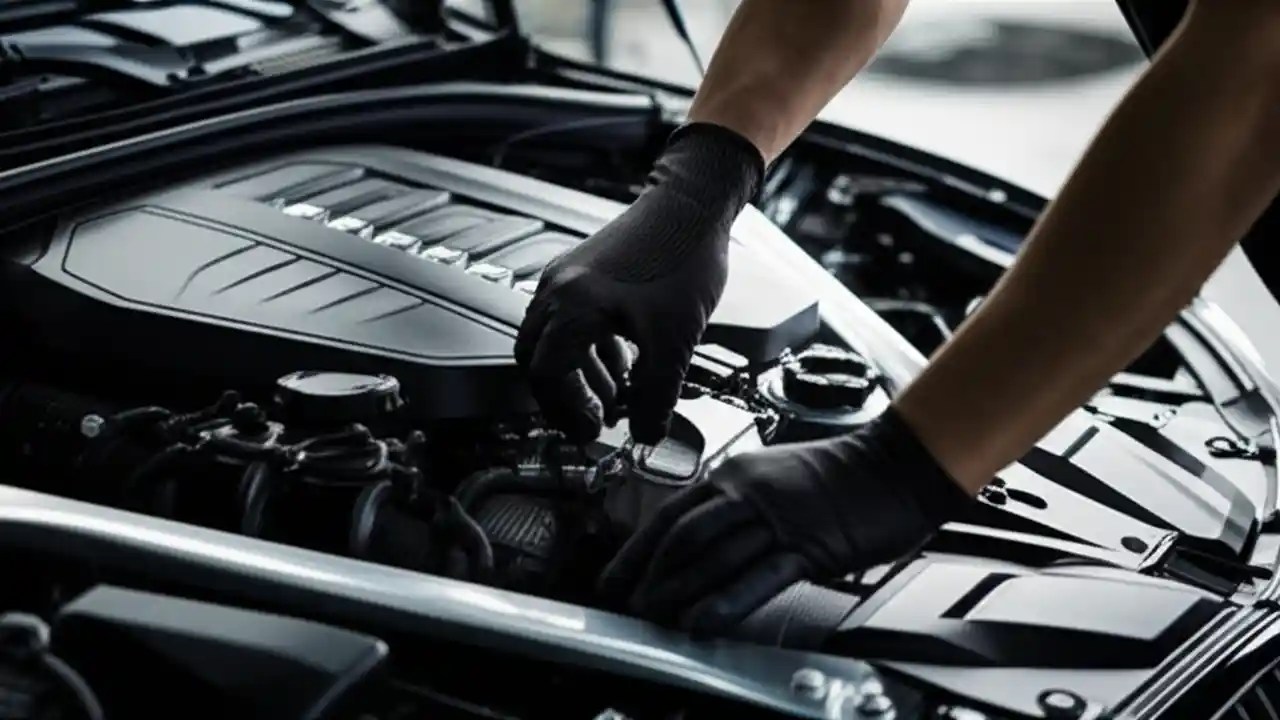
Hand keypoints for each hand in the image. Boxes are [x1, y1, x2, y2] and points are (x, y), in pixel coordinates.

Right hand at [515, 123, 762, 443]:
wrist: (694, 204)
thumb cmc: (682, 257)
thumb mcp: (674, 340)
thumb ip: (657, 395)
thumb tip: (647, 433)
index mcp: (572, 307)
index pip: (546, 375)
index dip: (567, 412)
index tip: (591, 431)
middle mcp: (559, 289)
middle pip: (537, 359)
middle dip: (563, 396)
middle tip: (589, 420)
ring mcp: (567, 276)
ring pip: (553, 339)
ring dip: (579, 374)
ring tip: (613, 397)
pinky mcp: (584, 269)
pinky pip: (569, 319)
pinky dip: (589, 348)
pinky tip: (622, 361)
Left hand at [599, 408, 971, 634]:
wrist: (896, 466)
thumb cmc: (840, 474)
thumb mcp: (774, 478)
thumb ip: (735, 505)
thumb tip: (696, 540)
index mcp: (735, 476)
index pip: (671, 515)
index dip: (636, 550)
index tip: (614, 577)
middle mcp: (749, 494)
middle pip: (682, 537)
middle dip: (649, 574)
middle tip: (626, 603)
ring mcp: (778, 521)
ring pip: (714, 557)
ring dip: (677, 589)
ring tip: (652, 616)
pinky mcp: (809, 548)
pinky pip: (759, 576)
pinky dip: (726, 600)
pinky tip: (702, 618)